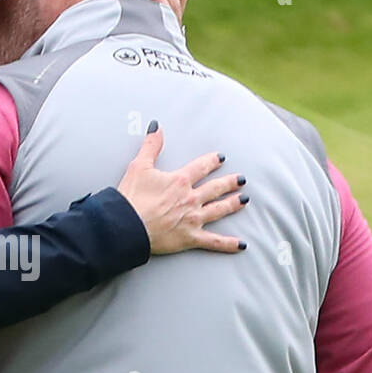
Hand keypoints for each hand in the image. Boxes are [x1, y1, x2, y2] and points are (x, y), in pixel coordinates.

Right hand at [117, 122, 247, 254]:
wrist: (127, 226)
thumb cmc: (131, 198)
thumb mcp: (139, 167)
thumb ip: (151, 146)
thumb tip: (156, 127)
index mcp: (180, 181)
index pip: (201, 167)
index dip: (212, 161)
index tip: (221, 158)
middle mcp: (191, 199)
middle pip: (215, 188)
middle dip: (229, 183)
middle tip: (240, 180)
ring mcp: (193, 219)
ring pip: (219, 210)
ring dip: (233, 204)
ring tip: (244, 200)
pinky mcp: (190, 238)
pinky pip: (214, 241)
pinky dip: (228, 244)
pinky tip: (241, 245)